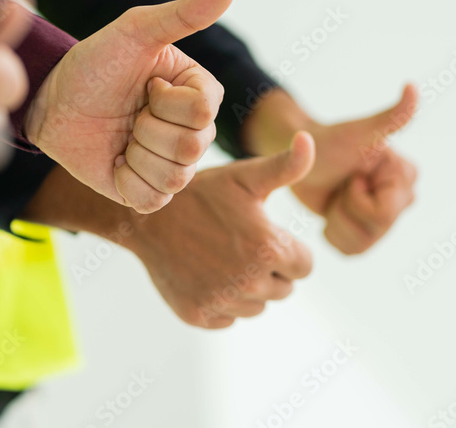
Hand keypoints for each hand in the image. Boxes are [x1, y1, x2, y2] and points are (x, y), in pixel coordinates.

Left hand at [25, 0, 232, 213]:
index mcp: (201, 94)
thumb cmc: (94, 62)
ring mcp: (173, 165)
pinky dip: (128, 180)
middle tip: (129, 111)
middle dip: (148, 127)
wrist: (51, 101)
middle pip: (191, 147)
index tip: (145, 84)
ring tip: (122, 134)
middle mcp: (194, 131)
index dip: (166, 101)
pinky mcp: (148, 193)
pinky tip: (116, 159)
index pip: (202, 112)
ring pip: (175, 177)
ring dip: (136, 153)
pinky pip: (154, 200)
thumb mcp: (136, 31)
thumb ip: (185, 14)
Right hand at [123, 132, 315, 327]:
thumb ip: (287, 165)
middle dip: (270, 269)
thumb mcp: (245, 176)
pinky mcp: (200, 316)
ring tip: (221, 256)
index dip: (288, 249)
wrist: (146, 218)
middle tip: (240, 243)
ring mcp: (222, 302)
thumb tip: (309, 138)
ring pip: (257, 307)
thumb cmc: (202, 193)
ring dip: (247, 288)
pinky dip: (221, 300)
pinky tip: (205, 272)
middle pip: (283, 289)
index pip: (304, 266)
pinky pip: (228, 317)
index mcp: (268, 248)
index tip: (265, 234)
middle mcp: (249, 282)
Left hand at [244, 85, 418, 254]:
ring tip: (333, 197)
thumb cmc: (325, 141)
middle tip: (339, 186)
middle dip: (346, 211)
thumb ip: (390, 115)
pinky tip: (330, 212)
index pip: (383, 213)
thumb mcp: (357, 132)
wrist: (298, 158)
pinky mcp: (364, 231)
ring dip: (337, 223)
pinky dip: (333, 235)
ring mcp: (384, 218)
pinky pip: (351, 252)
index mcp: (405, 176)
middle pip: (374, 231)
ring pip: (362, 245)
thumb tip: (413, 86)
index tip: (350, 176)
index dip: (357, 199)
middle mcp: (402, 198)